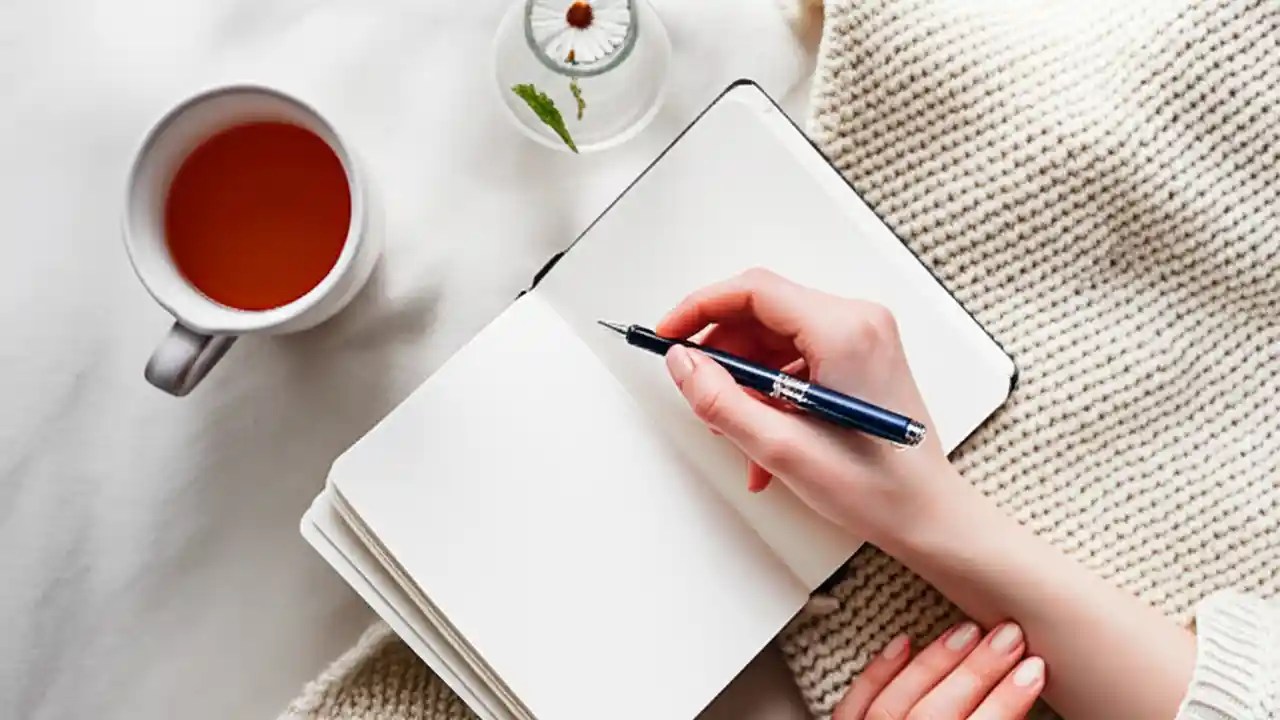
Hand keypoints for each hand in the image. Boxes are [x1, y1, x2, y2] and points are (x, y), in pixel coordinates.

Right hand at [658, 269, 972, 545]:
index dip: (700, 308)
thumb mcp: (780, 447)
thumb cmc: (876, 487)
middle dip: (722, 352)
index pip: (754, 291)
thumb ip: (721, 400)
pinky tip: (763, 437)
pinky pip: (796, 359)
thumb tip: (682, 363)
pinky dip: (770, 391)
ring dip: (745, 380)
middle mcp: (858, 322)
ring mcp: (863, 338)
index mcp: (844, 331)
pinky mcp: (861, 358)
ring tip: (734, 431)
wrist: (928, 516)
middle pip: (762, 312)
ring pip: (775, 339)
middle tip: (698, 391)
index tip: (668, 334)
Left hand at [835, 622, 1044, 719]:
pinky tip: (903, 643)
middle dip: (976, 672)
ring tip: (968, 633)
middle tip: (1010, 639)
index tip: (1033, 672)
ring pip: (896, 703)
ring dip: (935, 664)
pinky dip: (878, 672)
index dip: (1006, 703)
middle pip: (935, 715)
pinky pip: (853, 705)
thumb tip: (1017, 711)